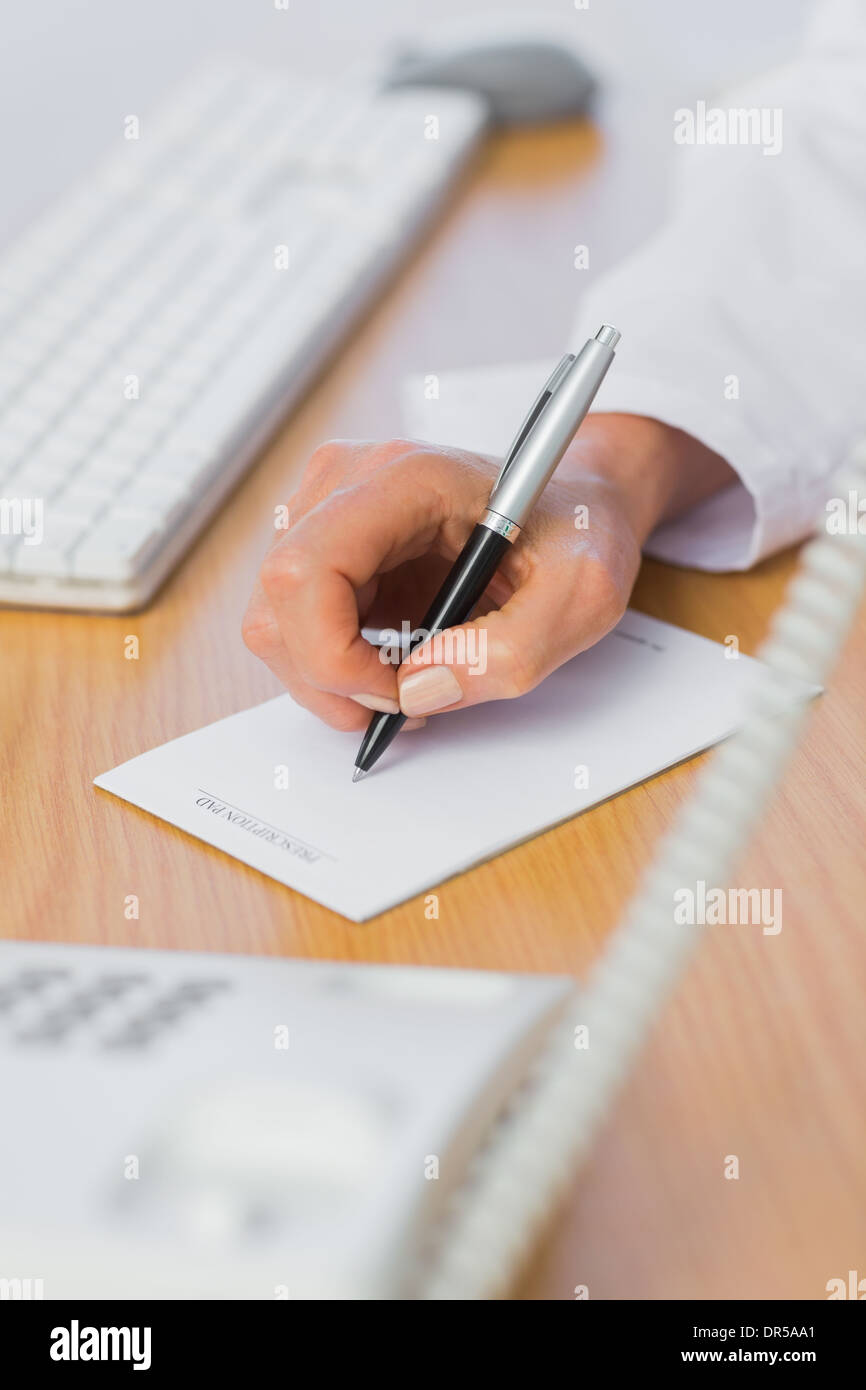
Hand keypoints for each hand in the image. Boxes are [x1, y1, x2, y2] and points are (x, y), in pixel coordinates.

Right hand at [242, 415, 733, 730]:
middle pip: (277, 605)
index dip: (332, 654)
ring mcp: (325, 508)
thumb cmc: (577, 532)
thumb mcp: (581, 597)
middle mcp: (347, 481)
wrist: (575, 500)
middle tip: (409, 700)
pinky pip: (293, 621)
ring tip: (408, 681)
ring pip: (274, 621)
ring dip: (331, 675)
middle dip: (332, 678)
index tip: (397, 691)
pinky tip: (393, 659)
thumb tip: (419, 691)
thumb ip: (510, 651)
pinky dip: (335, 661)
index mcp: (407, 478)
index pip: (303, 570)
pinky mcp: (324, 540)